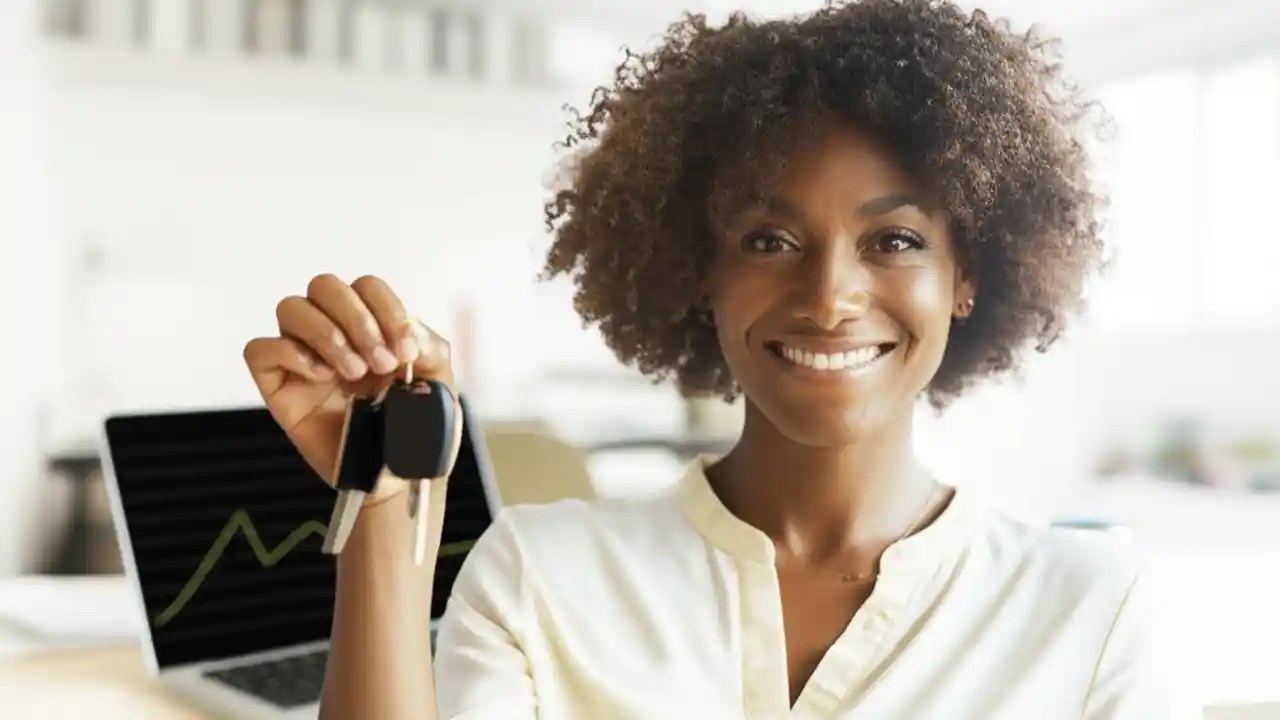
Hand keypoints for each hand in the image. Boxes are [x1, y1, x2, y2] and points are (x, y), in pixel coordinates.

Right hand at [243, 274, 454, 504]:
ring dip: (328, 335)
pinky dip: (290, 353)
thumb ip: (428, 346)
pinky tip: (321, 379)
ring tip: (354, 373)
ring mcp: (303, 358)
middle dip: (356, 319)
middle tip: (379, 364)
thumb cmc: (413, 430)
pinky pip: (260, 349)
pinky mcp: (278, 386)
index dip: (387, 310)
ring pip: (291, 308)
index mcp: (371, 327)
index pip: (366, 287)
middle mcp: (334, 334)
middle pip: (325, 286)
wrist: (394, 479)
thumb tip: (406, 329)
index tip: (406, 352)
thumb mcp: (437, 383)